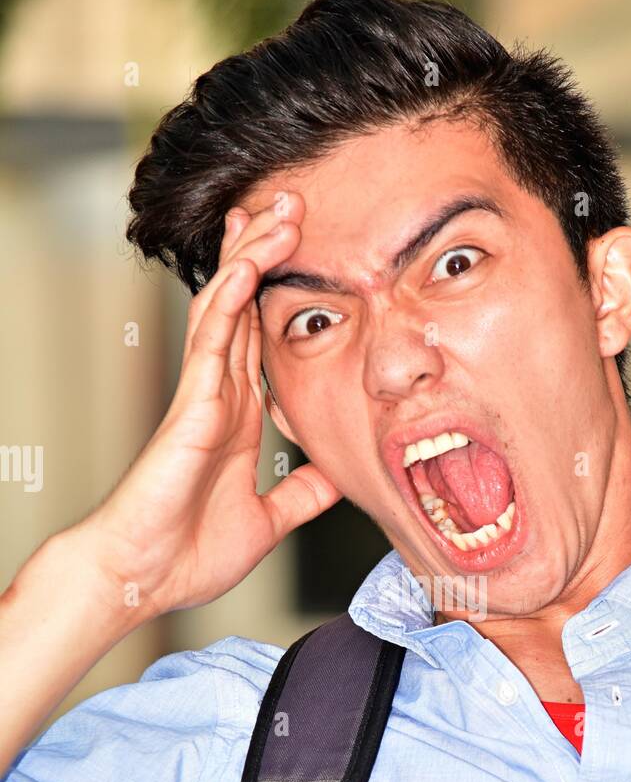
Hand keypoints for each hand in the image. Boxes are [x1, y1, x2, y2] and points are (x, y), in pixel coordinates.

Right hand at [83, 193, 341, 617]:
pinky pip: (213, 338)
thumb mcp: (267, 520)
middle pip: (245, 307)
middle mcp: (220, 396)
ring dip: (253, 256)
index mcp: (238, 417)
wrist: (143, 577)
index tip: (308, 255)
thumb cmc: (188, 554)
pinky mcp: (192, 404)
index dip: (281, 294)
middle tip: (294, 203)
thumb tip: (336, 480)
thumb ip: (300, 497)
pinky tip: (249, 261)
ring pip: (229, 307)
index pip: (262, 337)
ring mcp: (203, 394)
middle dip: (267, 254)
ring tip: (278, 208)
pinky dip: (231, 298)